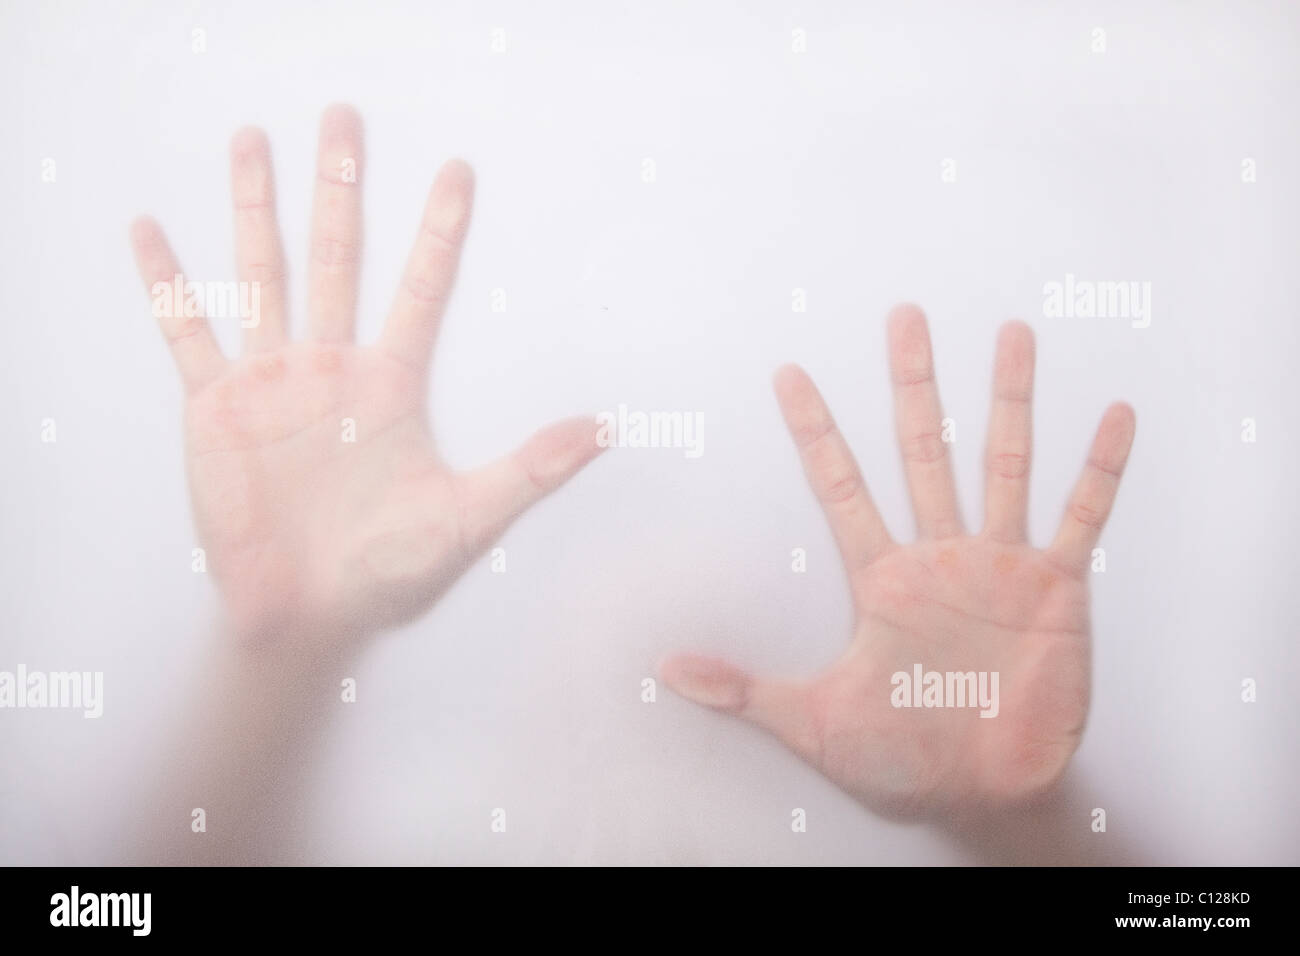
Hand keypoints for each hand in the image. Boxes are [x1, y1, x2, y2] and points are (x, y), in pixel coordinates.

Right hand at [129, 105, 600, 645]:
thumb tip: (606, 429)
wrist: (307, 616)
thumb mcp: (468, 518)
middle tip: (345, 116)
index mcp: (391, 383)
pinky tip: (152, 231)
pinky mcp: (217, 405)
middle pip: (337, 256)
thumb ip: (532, 469)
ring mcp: (273, 379)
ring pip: (263, 273)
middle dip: (339, 187)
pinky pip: (188, 330)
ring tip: (252, 139)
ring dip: (256, 208)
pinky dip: (167, 282)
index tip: (458, 170)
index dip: (439, 230)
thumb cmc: (386, 573)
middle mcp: (332, 365)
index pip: (421, 288)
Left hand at [662, 305, 1134, 817]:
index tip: (788, 373)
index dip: (814, 430)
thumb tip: (666, 669)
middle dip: (912, 385)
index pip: (840, 486)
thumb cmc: (901, 757)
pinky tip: (1115, 417)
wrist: (983, 792)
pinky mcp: (1055, 588)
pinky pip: (1082, 516)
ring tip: (1011, 335)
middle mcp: (939, 555)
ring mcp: (999, 565)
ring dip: (1008, 402)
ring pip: (1002, 464)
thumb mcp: (814, 722)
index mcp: (881, 577)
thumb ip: (743, 690)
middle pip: (921, 451)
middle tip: (902, 317)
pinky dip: (1099, 470)